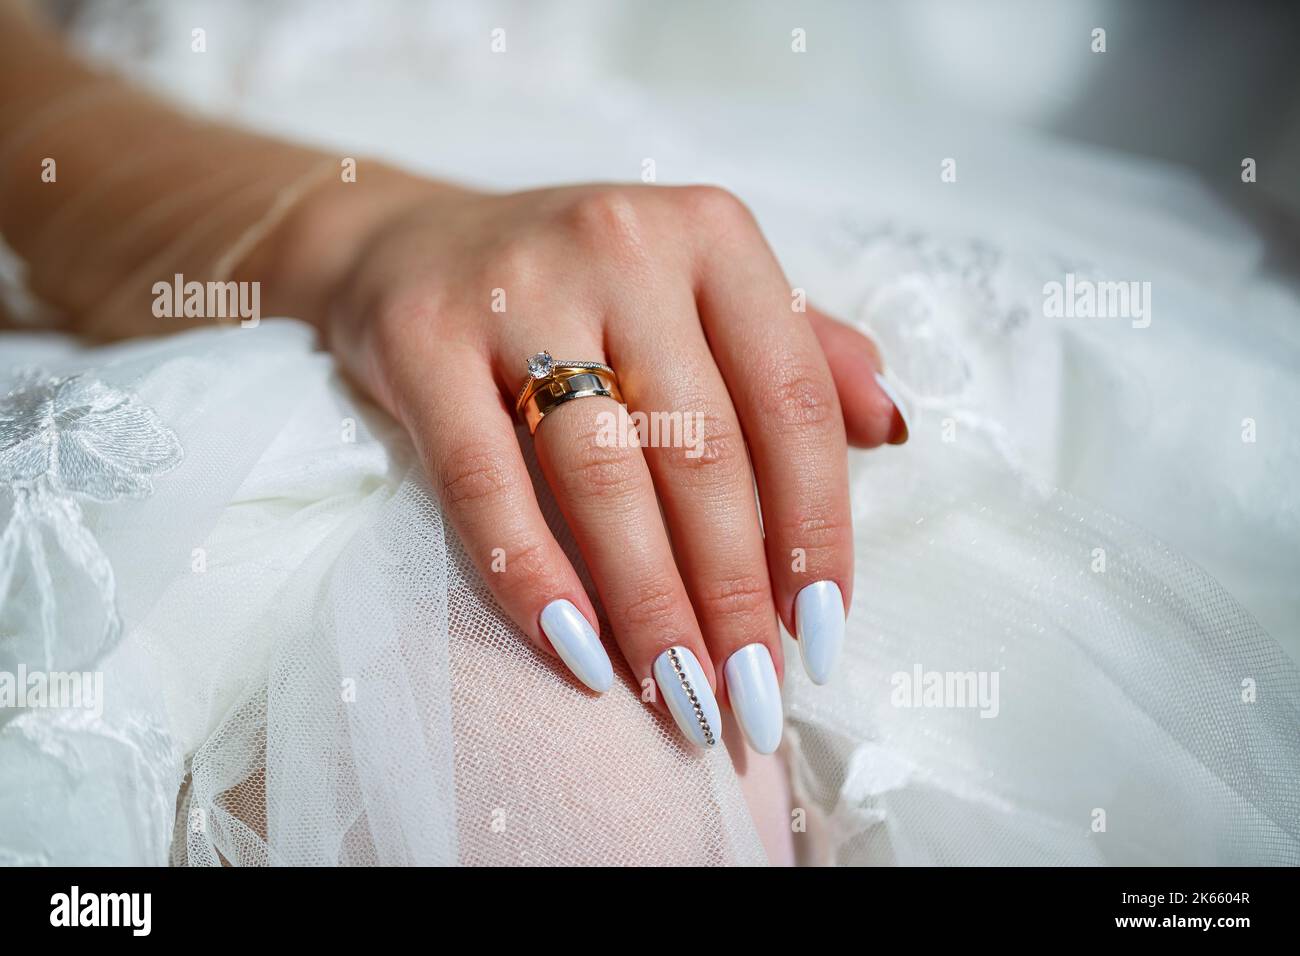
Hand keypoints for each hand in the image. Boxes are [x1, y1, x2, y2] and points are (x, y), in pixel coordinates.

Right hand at [251, 167, 906, 752]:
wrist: (409, 246)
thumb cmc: (582, 288)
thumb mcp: (701, 287)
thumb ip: (803, 347)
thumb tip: (891, 428)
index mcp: (712, 235)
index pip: (790, 399)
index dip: (818, 527)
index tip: (820, 631)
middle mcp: (623, 245)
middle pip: (702, 451)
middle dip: (735, 593)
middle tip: (751, 695)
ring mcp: (519, 290)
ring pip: (603, 477)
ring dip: (651, 606)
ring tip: (680, 695)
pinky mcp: (424, 341)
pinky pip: (486, 483)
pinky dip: (533, 577)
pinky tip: (577, 652)